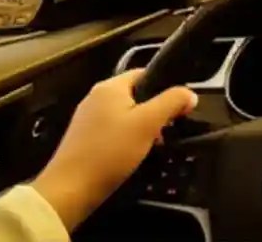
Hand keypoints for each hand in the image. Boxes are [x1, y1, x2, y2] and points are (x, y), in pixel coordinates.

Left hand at [32, 69, 197, 229]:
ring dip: (142, 127)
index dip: (166, 87)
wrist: (71, 188)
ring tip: (152, 145)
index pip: (145, 73)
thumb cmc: (111, 151)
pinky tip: (131, 154)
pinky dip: (126, 138)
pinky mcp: (84, 137)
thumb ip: (172, 102)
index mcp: (110, 86)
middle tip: (167, 131)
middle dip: (155, 111)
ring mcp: (87, 117)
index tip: (180, 108)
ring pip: (125, 114)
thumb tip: (190, 94)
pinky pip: (113, 129)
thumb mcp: (148, 124)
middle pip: (136, 95)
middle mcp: (96, 96)